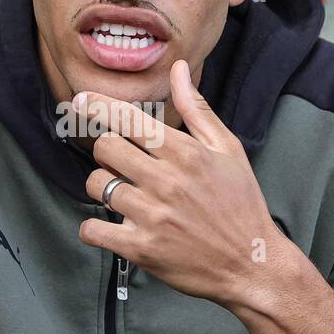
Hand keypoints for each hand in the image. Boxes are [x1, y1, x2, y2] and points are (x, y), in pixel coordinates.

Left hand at [75, 59, 287, 308]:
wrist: (252, 264)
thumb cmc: (241, 204)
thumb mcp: (228, 149)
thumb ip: (196, 109)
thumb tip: (178, 69)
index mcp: (186, 153)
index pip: (128, 120)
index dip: (98, 107)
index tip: (81, 101)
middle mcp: (166, 181)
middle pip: (105, 148)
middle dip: (108, 152)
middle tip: (122, 163)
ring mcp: (152, 216)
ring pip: (97, 186)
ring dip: (104, 188)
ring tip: (126, 196)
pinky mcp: (141, 249)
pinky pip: (93, 230)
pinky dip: (95, 229)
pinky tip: (113, 226)